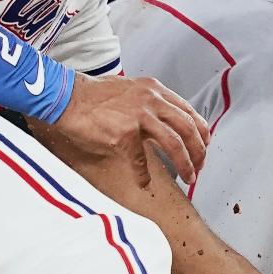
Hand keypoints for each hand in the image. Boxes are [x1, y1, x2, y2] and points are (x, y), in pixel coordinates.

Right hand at [52, 73, 208, 187]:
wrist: (68, 97)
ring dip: (185, 164)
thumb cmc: (94, 96)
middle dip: (199, 151)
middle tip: (200, 166)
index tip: (204, 145)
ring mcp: (139, 116)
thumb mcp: (130, 90)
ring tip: (188, 177)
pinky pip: (141, 160)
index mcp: (154, 90)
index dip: (201, 131)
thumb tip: (164, 122)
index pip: (188, 111)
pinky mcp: (125, 134)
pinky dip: (144, 175)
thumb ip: (150, 103)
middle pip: (188, 128)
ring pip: (174, 144)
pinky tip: (144, 183)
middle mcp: (152, 100)